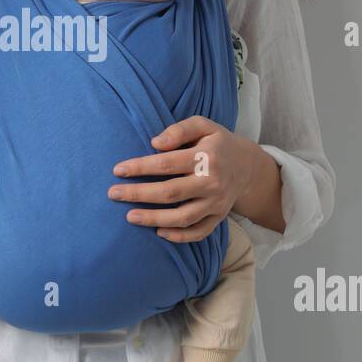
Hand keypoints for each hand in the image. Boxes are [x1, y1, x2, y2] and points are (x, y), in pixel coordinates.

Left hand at [108, 115, 258, 241]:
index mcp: (207, 157)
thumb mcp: (203, 125)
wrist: (248, 166)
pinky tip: (158, 232)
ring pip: (182, 217)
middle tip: (113, 194)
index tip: (117, 170)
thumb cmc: (217, 143)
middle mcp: (212, 183)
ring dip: (154, 219)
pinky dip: (179, 236)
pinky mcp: (218, 218)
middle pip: (170, 193)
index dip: (140, 167)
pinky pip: (198, 232)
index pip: (167, 164)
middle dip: (138, 194)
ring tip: (129, 217)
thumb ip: (179, 130)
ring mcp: (216, 204)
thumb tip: (154, 143)